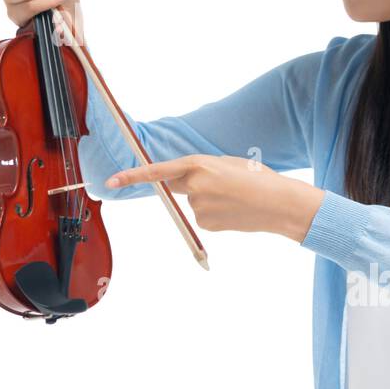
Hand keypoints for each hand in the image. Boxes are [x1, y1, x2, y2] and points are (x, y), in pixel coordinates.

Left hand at [105, 154, 324, 240]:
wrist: (279, 203)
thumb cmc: (257, 178)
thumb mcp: (227, 163)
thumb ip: (202, 170)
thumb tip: (185, 186)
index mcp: (199, 165)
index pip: (157, 171)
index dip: (132, 176)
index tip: (110, 181)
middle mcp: (195, 187)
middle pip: (176, 185)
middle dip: (188, 183)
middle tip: (221, 184)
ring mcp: (199, 208)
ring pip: (192, 201)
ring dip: (208, 199)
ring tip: (234, 197)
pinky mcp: (206, 224)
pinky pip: (202, 216)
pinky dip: (214, 213)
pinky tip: (233, 210)